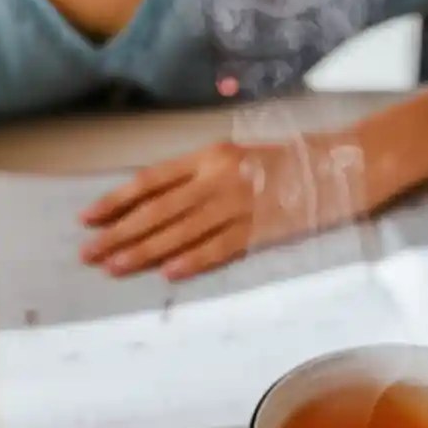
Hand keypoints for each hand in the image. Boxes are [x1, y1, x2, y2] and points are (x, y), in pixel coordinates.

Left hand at [79, 134, 373, 279]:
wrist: (340, 165)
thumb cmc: (285, 159)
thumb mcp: (235, 154)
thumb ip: (198, 175)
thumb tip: (155, 202)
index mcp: (208, 156)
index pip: (150, 181)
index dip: (116, 201)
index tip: (88, 218)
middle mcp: (218, 178)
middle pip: (157, 210)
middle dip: (119, 233)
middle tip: (89, 253)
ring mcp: (239, 204)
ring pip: (181, 232)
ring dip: (145, 252)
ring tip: (114, 267)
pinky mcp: (261, 229)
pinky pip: (219, 248)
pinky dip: (192, 261)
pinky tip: (168, 273)